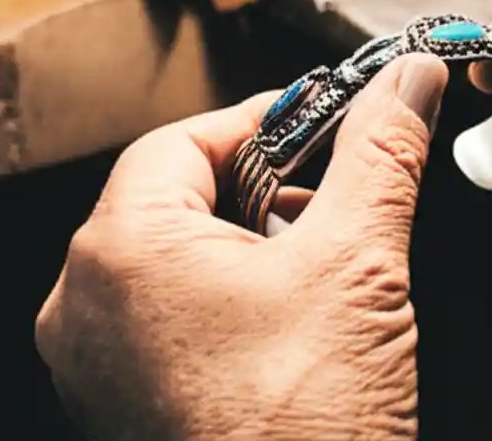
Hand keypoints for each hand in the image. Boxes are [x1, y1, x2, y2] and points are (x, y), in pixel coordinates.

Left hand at [36, 54, 447, 439]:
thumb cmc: (302, 430)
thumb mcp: (358, 264)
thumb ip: (381, 155)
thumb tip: (406, 85)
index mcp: (120, 252)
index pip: (187, 139)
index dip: (267, 121)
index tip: (327, 122)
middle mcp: (85, 305)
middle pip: (179, 196)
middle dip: (267, 188)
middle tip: (335, 200)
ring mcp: (99, 361)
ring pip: (177, 259)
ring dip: (253, 245)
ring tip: (322, 271)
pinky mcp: (125, 402)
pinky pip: (170, 317)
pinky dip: (230, 300)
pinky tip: (291, 325)